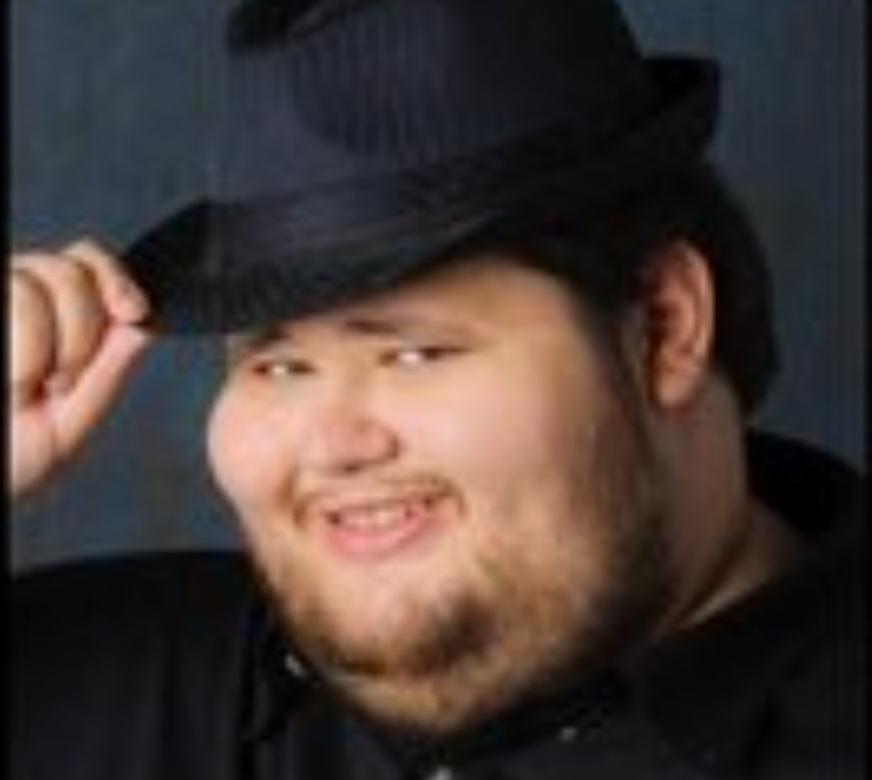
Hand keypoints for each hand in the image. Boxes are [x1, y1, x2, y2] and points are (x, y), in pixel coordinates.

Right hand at [8, 239, 153, 499]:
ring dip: (47, 348)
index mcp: (51, 320)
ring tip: (26, 387)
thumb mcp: (72, 420)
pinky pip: (16, 299)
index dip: (115, 278)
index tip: (133, 311)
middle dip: (82, 332)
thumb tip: (142, 327)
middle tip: (61, 381)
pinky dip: (25, 355)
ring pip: (40, 284)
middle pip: (72, 271)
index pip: (87, 263)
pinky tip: (12, 381)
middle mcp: (17, 301)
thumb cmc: (9, 455)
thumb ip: (108, 373)